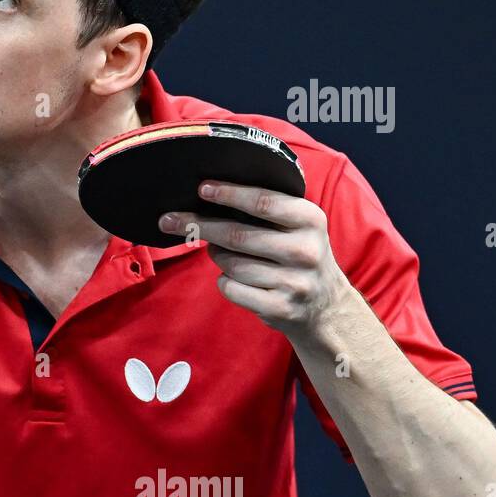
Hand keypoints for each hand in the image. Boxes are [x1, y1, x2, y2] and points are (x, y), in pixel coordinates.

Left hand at [158, 180, 351, 336]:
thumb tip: (208, 197)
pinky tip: (238, 279)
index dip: (229, 194)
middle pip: (237, 234)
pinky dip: (225, 281)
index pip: (263, 202)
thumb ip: (266, 210)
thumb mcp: (296, 226)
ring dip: (218, 257)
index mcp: (310, 220)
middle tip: (170, 220)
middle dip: (199, 225)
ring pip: (230, 264)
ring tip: (224, 254)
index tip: (202, 189)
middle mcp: (305, 250)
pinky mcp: (280, 307)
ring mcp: (294, 282)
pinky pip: (231, 288)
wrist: (326, 306)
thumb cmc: (297, 255)